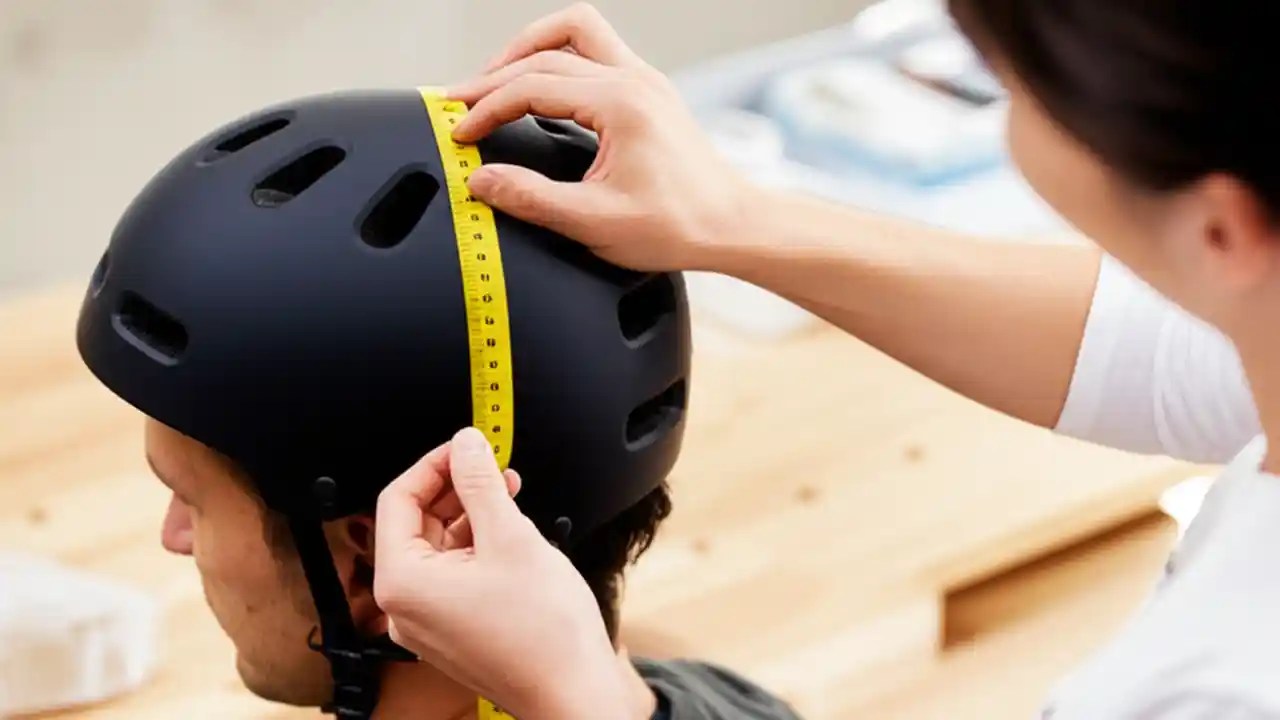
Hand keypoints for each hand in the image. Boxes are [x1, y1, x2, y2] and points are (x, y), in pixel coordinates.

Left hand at [373, 427, 629, 719]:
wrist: (574, 692)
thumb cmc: (544, 634)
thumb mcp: (510, 536)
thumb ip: (480, 482)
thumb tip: (466, 444)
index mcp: (403, 582)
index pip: (398, 500)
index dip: (434, 465)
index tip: (465, 446)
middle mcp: (404, 606)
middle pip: (416, 524)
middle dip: (456, 489)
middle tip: (493, 467)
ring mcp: (427, 622)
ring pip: (438, 548)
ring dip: (471, 516)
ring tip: (509, 498)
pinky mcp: (452, 630)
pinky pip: (453, 574)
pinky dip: (477, 547)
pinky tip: (510, 533)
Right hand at [448, 2, 754, 272]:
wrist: (732, 226)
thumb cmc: (679, 225)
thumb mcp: (595, 222)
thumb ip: (532, 199)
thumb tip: (481, 182)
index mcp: (620, 103)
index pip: (531, 86)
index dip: (485, 108)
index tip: (459, 133)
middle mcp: (634, 79)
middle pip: (546, 52)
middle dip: (494, 76)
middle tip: (460, 104)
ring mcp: (644, 80)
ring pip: (575, 31)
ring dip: (530, 47)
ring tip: (496, 78)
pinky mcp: (649, 91)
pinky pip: (596, 49)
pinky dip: (559, 58)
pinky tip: (541, 89)